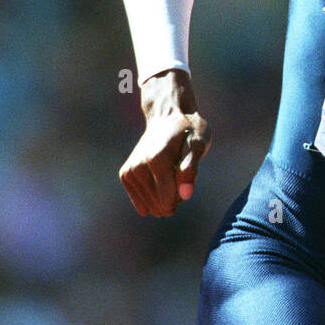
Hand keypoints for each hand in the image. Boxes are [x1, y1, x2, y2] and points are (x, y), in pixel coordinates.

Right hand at [118, 69, 210, 216]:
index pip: (168, 200)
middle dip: (175, 197)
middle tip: (179, 172)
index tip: (186, 175)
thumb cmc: (187, 130)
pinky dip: (154, 197)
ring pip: (152, 207)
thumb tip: (185, 195)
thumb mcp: (198, 144)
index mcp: (156, 160)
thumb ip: (191, 169)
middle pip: (161, 206)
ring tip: (171, 173)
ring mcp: (130, 172)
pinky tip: (160, 181)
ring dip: (165, 197)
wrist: (167, 117)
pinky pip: (142, 204)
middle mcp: (138, 167)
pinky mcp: (125, 175)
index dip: (182, 195)